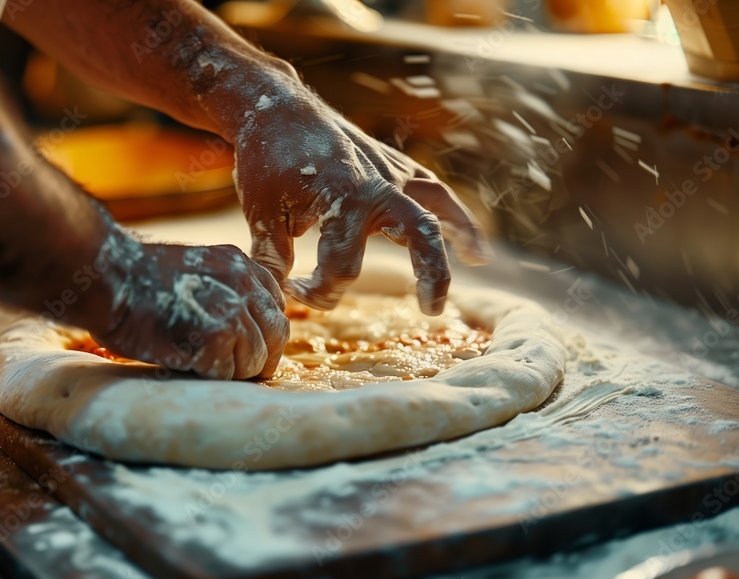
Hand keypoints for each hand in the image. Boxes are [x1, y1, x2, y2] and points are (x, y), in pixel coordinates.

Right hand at [94, 243, 288, 379]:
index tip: (243, 345)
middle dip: (259, 358)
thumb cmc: (136, 281)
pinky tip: (187, 365)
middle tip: (234, 371)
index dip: (262, 330)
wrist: (105, 277)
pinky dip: (209, 377)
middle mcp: (244, 283)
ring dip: (232, 372)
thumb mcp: (194, 271)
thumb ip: (224, 290)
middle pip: (276, 334)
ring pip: (256, 360)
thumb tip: (245, 330)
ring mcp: (232, 309)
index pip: (275, 305)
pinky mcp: (216, 336)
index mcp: (241, 265)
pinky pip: (229, 374)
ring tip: (201, 365)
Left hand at [233, 92, 489, 315]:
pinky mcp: (397, 168)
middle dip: (427, 274)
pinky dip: (457, 218)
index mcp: (343, 200)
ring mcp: (392, 174)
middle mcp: (377, 187)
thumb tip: (277, 297)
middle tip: (430, 309)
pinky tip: (474, 248)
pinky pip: (435, 194)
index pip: (342, 267)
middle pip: (418, 235)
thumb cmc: (267, 162)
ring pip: (436, 210)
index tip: (292, 290)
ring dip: (457, 239)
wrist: (278, 109)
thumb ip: (275, 258)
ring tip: (476, 264)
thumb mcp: (262, 212)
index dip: (317, 291)